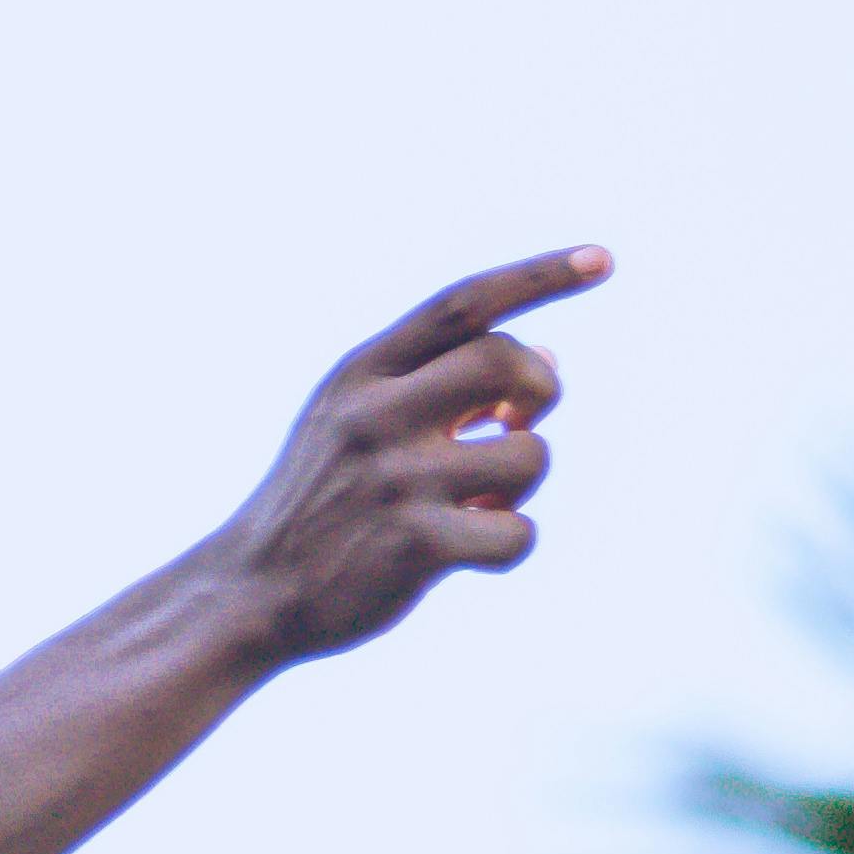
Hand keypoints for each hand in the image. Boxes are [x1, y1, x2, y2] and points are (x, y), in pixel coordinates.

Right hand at [208, 246, 604, 668]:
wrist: (251, 593)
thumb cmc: (321, 502)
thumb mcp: (354, 421)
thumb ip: (438, 382)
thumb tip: (549, 356)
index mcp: (361, 374)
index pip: (463, 305)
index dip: (538, 276)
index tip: (601, 259)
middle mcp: (375, 416)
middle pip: (505, 360)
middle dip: (540, 388)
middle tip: (519, 419)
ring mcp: (396, 481)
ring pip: (529, 453)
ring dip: (523, 480)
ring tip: (482, 501)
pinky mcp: (415, 547)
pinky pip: (518, 534)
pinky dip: (512, 542)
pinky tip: (473, 548)